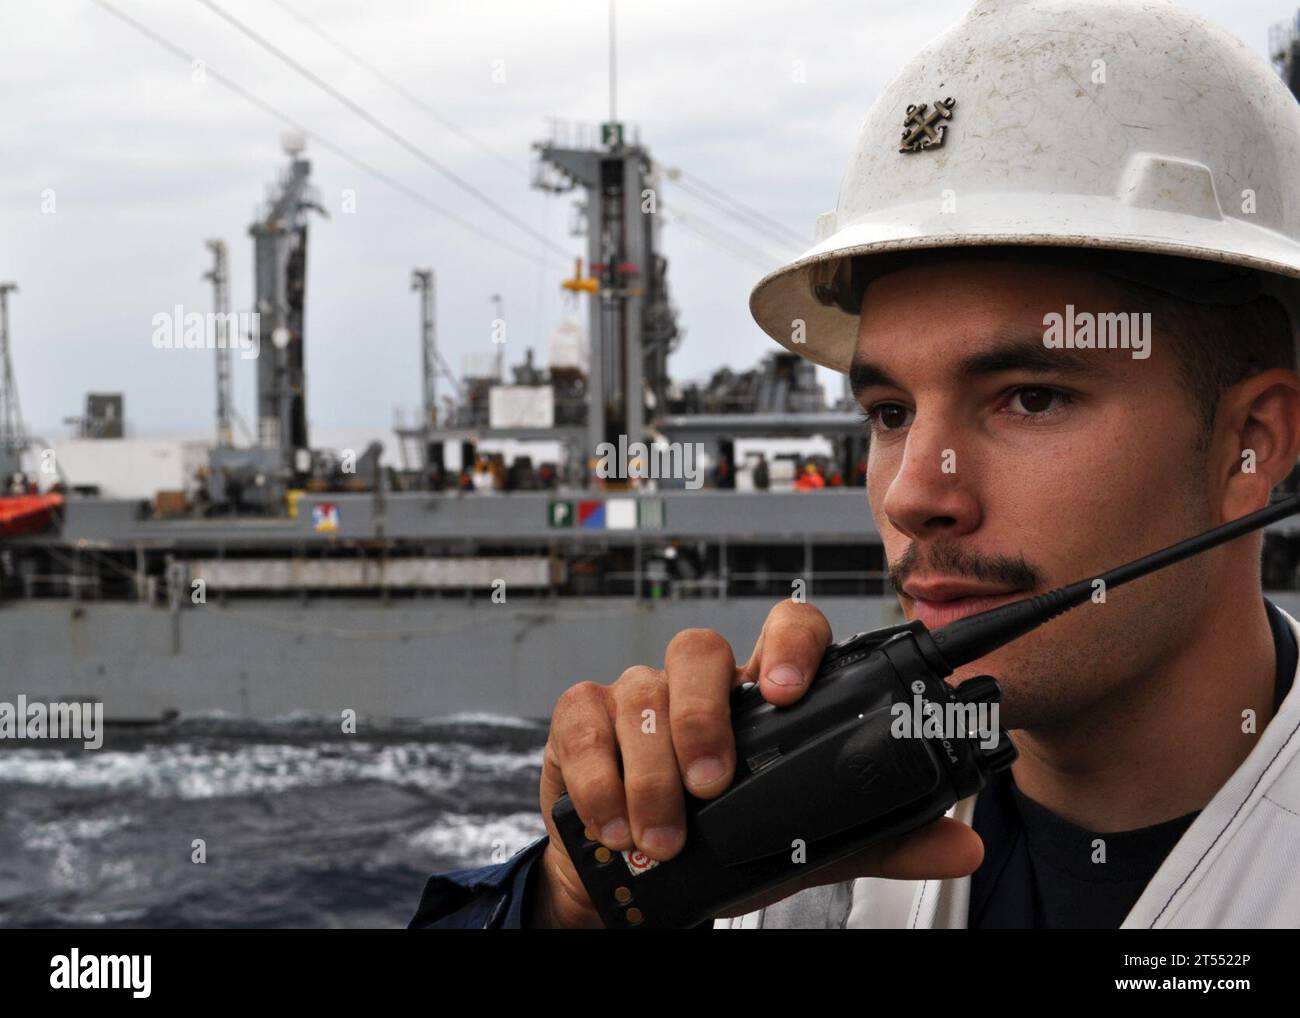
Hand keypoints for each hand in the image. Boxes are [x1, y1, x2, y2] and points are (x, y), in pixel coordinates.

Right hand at [527, 600, 983, 926]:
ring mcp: (636, 696)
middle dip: (704, 715)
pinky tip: (616, 825)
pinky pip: (584, 725)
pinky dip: (599, 780)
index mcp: (760, 698)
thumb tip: (963, 845)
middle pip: (700, 648)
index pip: (785, 628)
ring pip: (641, 691)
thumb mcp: (802, 847)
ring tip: (665, 836)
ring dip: (652, 771)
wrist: (634, 886)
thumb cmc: (719, 847)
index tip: (788, 690)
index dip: (788, 643)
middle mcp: (698, 685)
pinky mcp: (582, 721)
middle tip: (713, 782)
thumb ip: (877, 839)